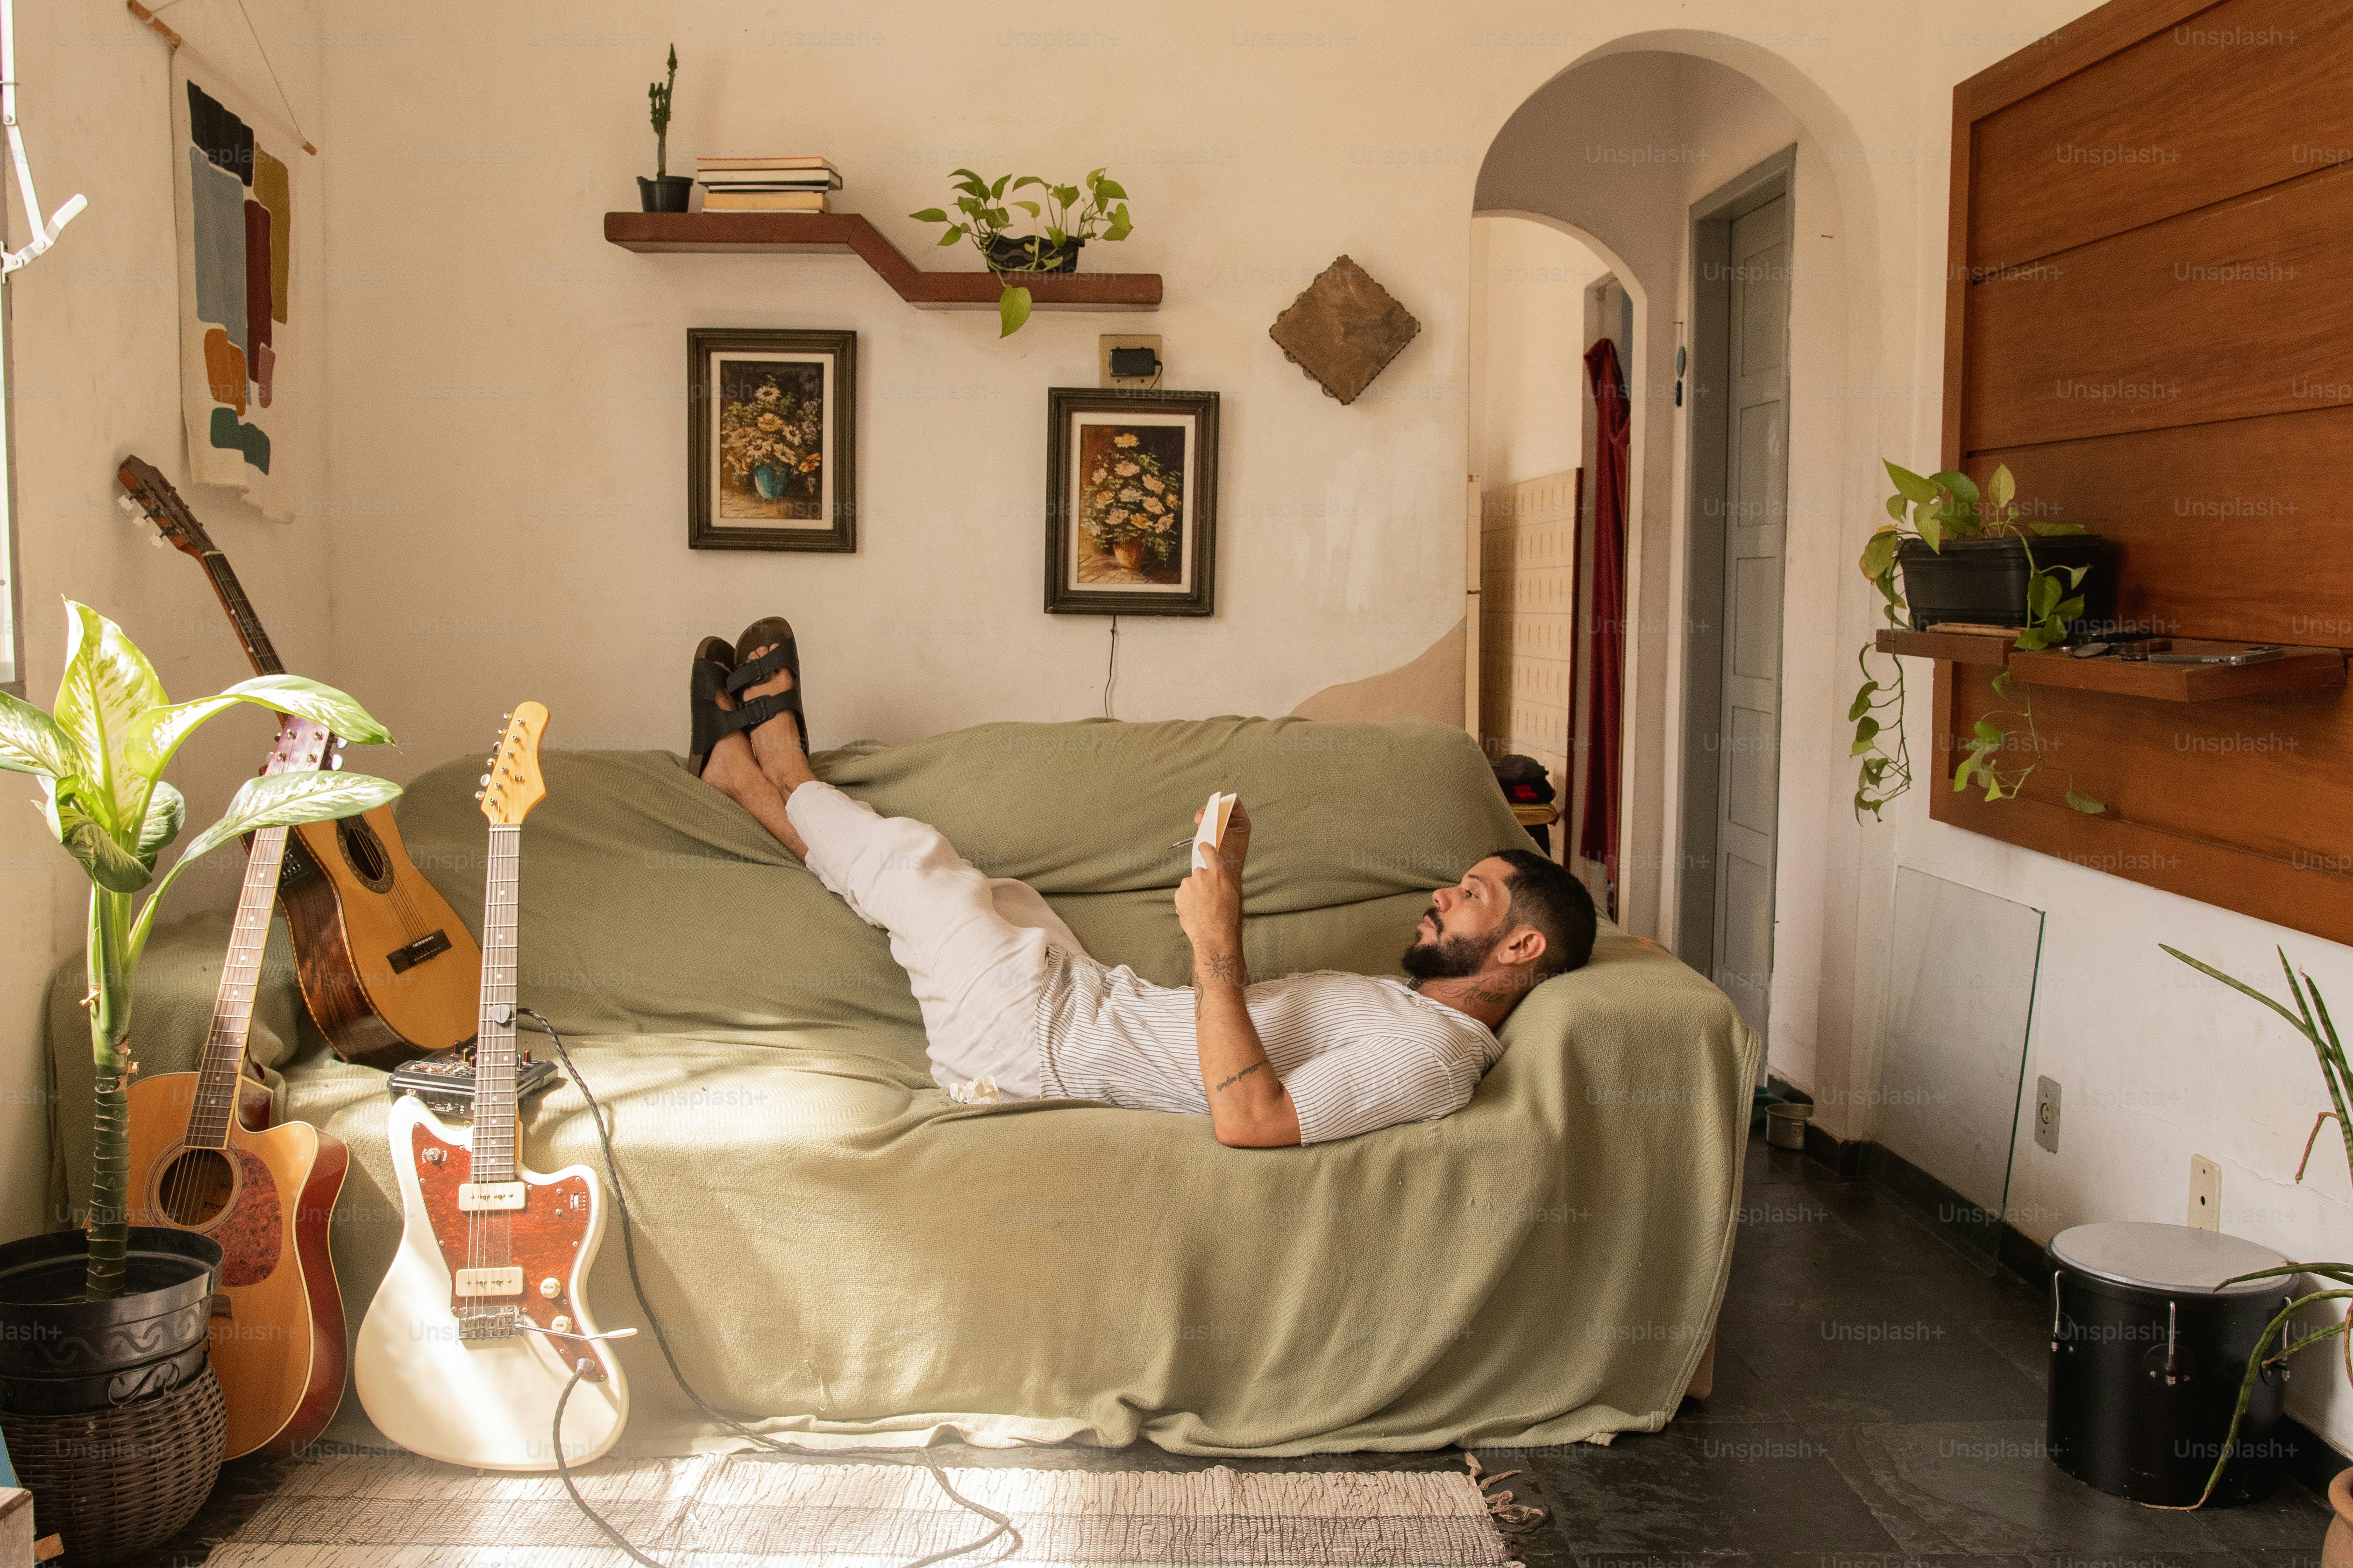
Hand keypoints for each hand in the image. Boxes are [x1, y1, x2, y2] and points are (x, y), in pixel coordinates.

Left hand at [1175, 834, 1244, 969]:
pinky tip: (1194, 912)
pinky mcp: (1179, 895)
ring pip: (1189, 885)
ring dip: (1192, 893)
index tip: (1202, 847)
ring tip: (1201, 908)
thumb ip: (1221, 881)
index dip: (1205, 848)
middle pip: (1198, 873)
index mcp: (1217, 873)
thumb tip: (1216, 877)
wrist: (1213, 934)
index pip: (1209, 852)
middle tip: (1206, 898)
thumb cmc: (1225, 917)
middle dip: (1200, 883)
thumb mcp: (1231, 894)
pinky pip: (1182, 895)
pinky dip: (1185, 902)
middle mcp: (1201, 875)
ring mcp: (1188, 885)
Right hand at [1191, 797, 1251, 876]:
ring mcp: (1222, 829)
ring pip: (1211, 817)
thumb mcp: (1226, 837)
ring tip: (1199, 825)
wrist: (1224, 877)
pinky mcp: (1212, 836)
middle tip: (1201, 818)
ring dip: (1204, 819)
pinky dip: (1201, 827)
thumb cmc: (1229, 859)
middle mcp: (1232, 824)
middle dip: (1209, 811)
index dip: (1223, 801)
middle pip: (1219, 808)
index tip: (1213, 806)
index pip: (1233, 803)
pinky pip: (1206, 826)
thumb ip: (1218, 823)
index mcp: (1242, 822)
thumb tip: (1207, 813)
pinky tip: (1199, 831)